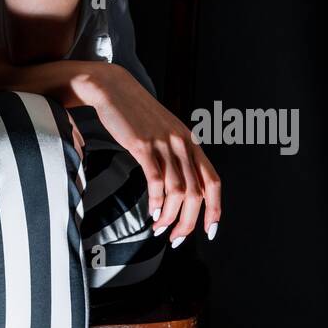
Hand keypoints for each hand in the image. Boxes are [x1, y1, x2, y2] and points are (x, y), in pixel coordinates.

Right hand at [69, 64, 221, 244]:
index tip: (209, 231)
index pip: (212, 181)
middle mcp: (181, 143)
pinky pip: (155, 179)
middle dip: (189, 222)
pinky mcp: (142, 144)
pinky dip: (156, 201)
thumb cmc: (135, 114)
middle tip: (177, 239)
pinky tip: (151, 212)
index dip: (215, 208)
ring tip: (160, 229)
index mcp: (190, 142)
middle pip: (196, 192)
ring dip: (170, 216)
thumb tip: (179, 189)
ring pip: (177, 190)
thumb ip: (174, 155)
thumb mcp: (164, 131)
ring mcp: (163, 143)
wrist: (112, 88)